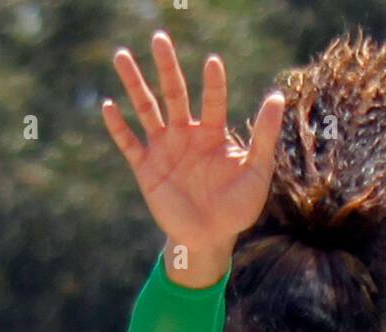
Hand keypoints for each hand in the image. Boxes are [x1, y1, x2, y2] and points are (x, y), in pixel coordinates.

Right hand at [101, 31, 284, 254]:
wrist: (210, 240)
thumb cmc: (237, 208)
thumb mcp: (256, 172)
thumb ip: (264, 137)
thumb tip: (277, 97)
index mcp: (213, 134)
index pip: (213, 100)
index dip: (213, 83)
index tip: (214, 63)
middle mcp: (186, 135)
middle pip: (174, 94)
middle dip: (167, 67)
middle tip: (160, 38)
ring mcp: (164, 150)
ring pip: (147, 110)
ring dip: (134, 84)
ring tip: (122, 57)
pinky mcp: (147, 169)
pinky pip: (129, 144)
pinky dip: (118, 127)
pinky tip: (108, 105)